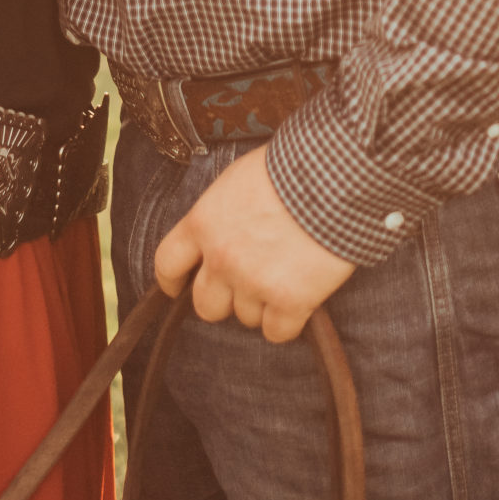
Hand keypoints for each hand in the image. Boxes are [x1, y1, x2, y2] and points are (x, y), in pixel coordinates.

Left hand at [154, 145, 354, 343]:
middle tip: (244, 285)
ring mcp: (253, 283)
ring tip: (283, 277)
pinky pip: (278, 332)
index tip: (179, 288)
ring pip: (245, 317)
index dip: (172, 281)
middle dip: (223, 299)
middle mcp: (221, 258)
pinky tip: (299, 301)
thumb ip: (221, 213)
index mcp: (203, 222)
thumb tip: (222, 232)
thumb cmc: (287, 167)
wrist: (331, 177)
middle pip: (205, 304)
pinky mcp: (289, 301)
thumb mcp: (237, 180)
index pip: (167, 263)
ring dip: (261, 305)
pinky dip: (287, 322)